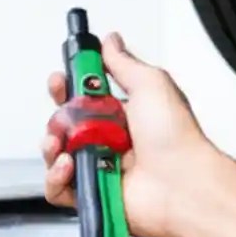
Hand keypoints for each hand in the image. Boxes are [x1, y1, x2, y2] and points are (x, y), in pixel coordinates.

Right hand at [41, 32, 219, 236]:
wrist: (184, 183)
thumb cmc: (176, 137)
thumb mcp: (151, 84)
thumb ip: (124, 62)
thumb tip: (111, 41)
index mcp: (123, 113)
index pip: (83, 96)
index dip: (68, 86)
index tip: (61, 79)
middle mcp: (109, 141)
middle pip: (65, 125)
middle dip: (56, 117)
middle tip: (63, 114)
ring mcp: (100, 168)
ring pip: (58, 154)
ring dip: (52, 145)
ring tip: (61, 142)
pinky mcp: (93, 194)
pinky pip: (59, 188)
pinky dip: (56, 177)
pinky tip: (69, 166)